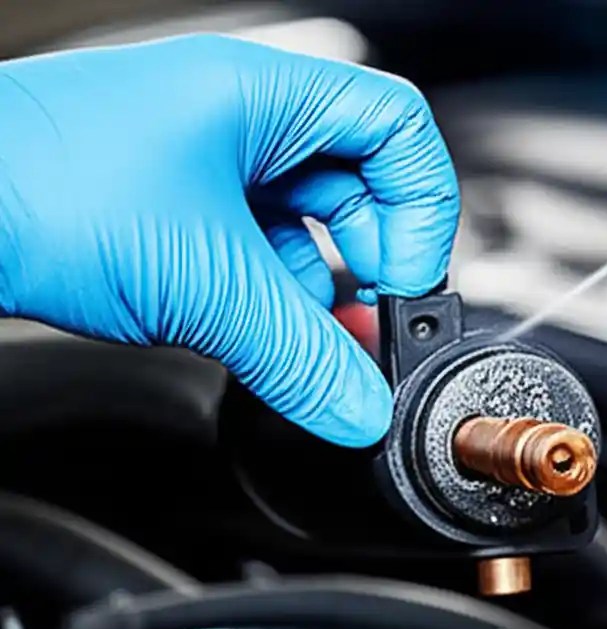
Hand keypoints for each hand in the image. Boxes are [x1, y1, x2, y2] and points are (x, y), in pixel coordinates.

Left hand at [0, 34, 459, 446]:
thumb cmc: (33, 188)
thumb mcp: (205, 288)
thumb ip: (302, 358)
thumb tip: (361, 408)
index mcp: (263, 93)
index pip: (398, 128)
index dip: (420, 207)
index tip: (400, 279)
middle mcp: (238, 115)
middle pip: (358, 178)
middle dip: (367, 257)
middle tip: (362, 320)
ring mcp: (201, 156)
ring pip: (301, 220)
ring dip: (313, 285)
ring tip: (303, 338)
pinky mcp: (168, 201)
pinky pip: (251, 243)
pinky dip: (267, 292)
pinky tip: (257, 331)